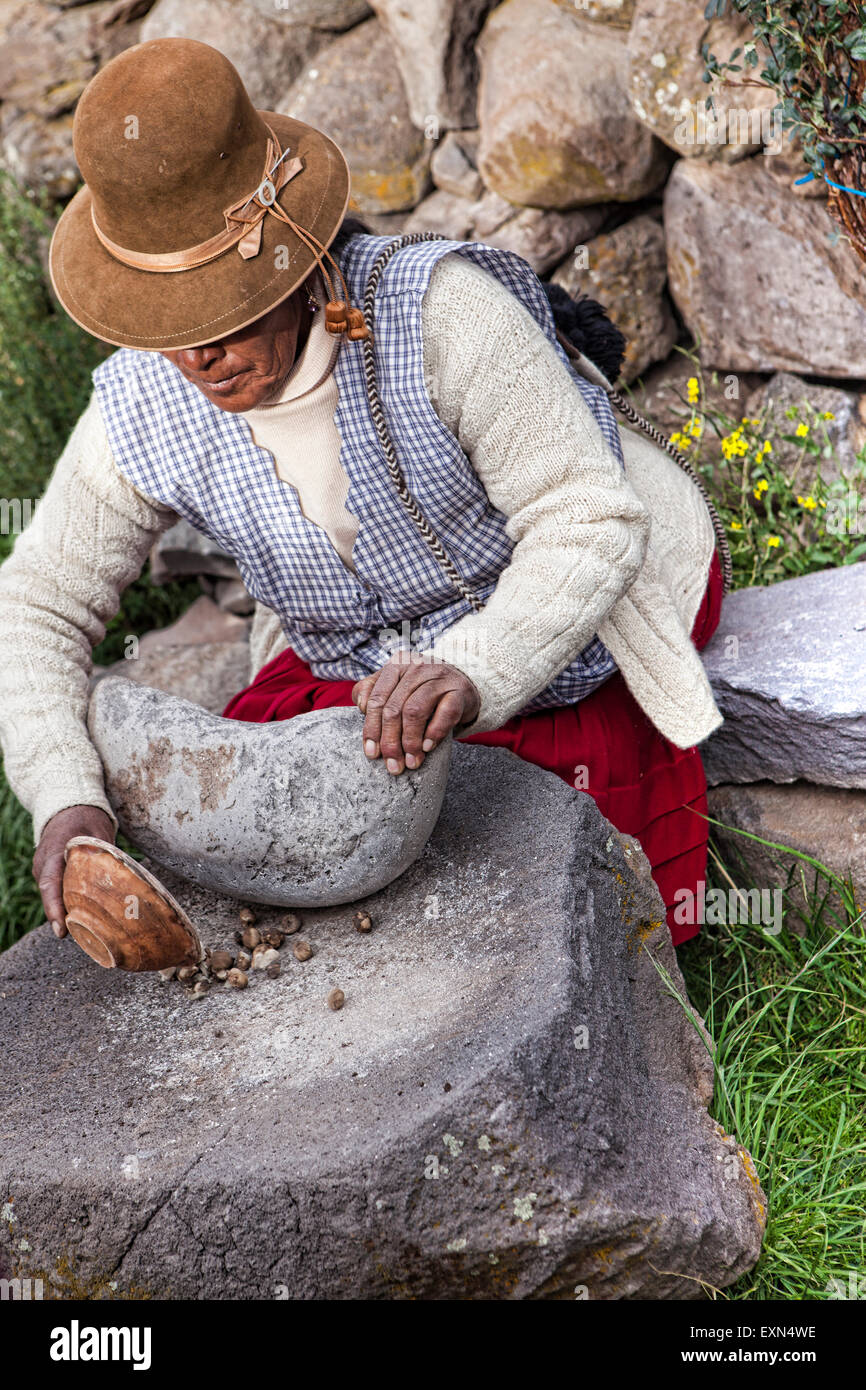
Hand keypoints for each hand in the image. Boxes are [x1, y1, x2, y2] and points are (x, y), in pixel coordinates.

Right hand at [33, 805, 115, 936]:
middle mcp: (44, 865)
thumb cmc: (85, 817)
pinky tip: (87, 921)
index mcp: (53, 853)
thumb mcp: (97, 830)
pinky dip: (69, 906)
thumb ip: (103, 850)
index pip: (49, 884)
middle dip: (63, 919)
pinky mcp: (52, 875)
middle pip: (51, 897)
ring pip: (55, 897)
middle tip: (83, 939)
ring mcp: (45, 871)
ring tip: (88, 936)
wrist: (69, 807)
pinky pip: (58, 893)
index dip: (54, 908)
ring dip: (67, 914)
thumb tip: (121, 871)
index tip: (60, 929)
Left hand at [351, 653, 479, 774]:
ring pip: (415, 711)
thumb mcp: (397, 685)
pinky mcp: (458, 690)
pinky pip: (444, 714)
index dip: (371, 729)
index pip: (376, 699)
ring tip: (411, 761)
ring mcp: (438, 677)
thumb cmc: (423, 689)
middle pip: (393, 709)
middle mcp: (416, 667)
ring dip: (410, 741)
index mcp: (395, 665)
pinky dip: (434, 733)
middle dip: (390, 742)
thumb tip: (361, 707)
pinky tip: (427, 747)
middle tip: (393, 765)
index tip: (372, 753)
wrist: (463, 683)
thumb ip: (373, 691)